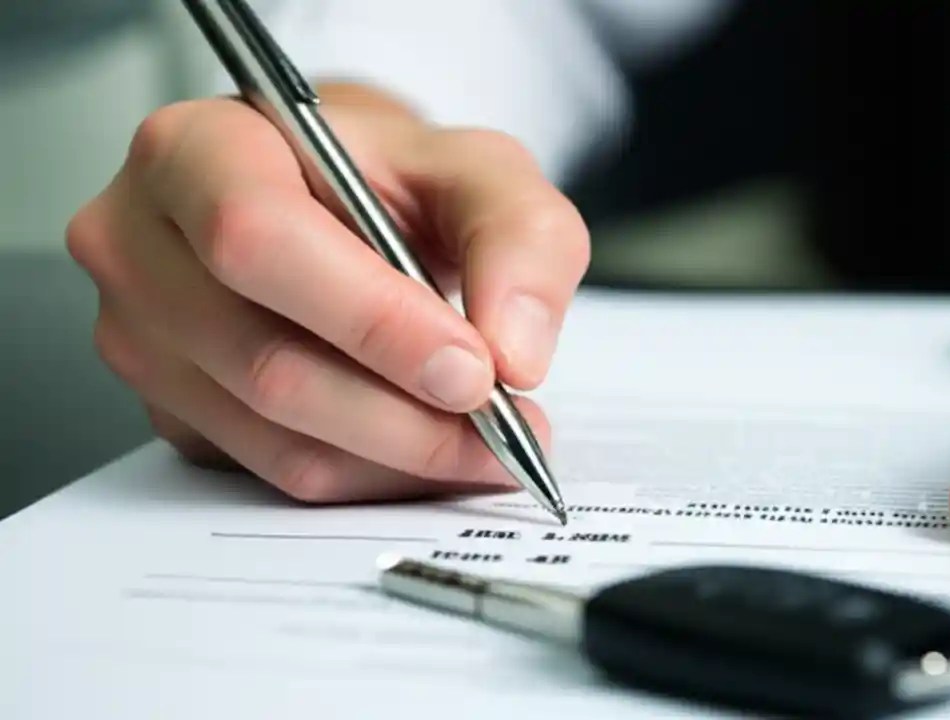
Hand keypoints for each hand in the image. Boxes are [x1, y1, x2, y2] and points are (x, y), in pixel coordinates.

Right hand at [66, 83, 588, 501]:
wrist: (341, 210)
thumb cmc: (394, 180)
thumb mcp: (478, 170)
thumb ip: (519, 236)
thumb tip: (515, 353)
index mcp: (194, 150)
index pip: (259, 239)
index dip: (374, 319)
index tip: (476, 371)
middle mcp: (139, 247)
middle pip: (269, 363)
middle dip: (407, 414)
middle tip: (505, 429)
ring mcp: (143, 341)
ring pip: (278, 439)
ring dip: (402, 459)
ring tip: (489, 444)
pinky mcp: (173, 414)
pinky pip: (278, 474)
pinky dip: (374, 477)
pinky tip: (430, 451)